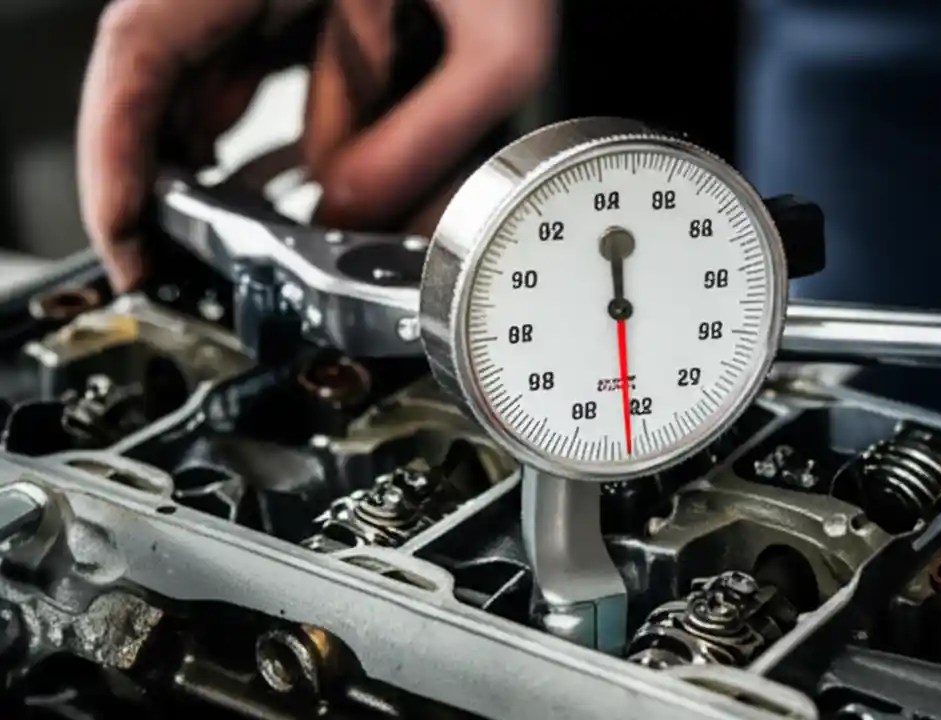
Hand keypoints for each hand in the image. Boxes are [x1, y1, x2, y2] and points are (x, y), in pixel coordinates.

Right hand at [77, 0, 555, 290]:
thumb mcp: (504, 37)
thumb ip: (435, 131)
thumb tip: (357, 212)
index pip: (143, 45)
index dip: (116, 149)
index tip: (125, 233)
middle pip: (168, 72)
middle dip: (172, 174)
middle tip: (180, 259)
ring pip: (223, 77)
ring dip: (236, 158)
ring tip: (247, 239)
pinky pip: (267, 66)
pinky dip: (279, 131)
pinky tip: (302, 184)